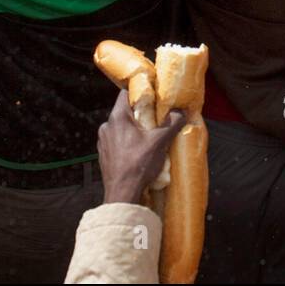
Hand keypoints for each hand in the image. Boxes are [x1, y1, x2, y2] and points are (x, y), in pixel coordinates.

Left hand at [97, 90, 187, 204]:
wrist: (122, 194)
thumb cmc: (139, 164)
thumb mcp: (159, 142)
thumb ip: (172, 124)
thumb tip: (181, 112)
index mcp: (117, 118)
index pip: (125, 94)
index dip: (138, 92)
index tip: (151, 96)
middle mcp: (106, 127)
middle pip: (124, 112)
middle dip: (140, 114)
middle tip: (155, 120)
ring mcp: (103, 142)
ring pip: (120, 128)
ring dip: (133, 130)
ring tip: (148, 139)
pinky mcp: (104, 155)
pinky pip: (117, 142)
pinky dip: (127, 143)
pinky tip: (138, 153)